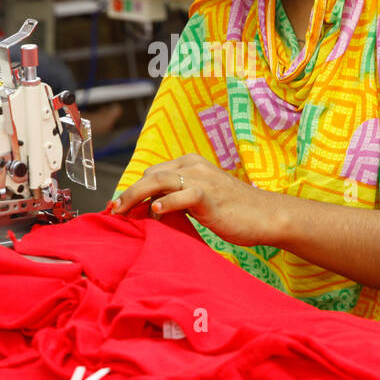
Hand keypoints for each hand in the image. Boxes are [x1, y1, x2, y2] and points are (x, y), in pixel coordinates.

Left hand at [110, 154, 282, 247]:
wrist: (266, 215)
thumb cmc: (234, 210)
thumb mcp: (202, 198)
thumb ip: (179, 197)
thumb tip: (151, 208)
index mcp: (191, 164)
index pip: (153, 172)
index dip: (134, 189)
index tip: (119, 206)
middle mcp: (194, 166)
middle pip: (151, 175)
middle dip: (128, 192)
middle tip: (113, 210)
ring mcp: (202, 179)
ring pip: (159, 181)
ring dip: (136, 195)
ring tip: (122, 210)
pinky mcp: (209, 195)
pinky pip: (181, 195)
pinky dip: (165, 203)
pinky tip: (154, 212)